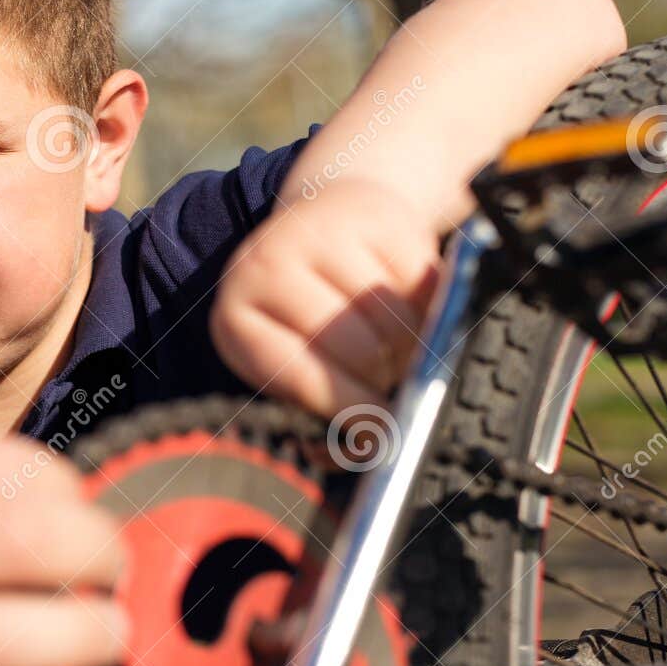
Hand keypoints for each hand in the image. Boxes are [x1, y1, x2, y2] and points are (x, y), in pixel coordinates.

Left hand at [209, 177, 442, 416]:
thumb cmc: (305, 313)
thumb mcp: (289, 359)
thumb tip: (365, 450)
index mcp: (236, 318)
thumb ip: (317, 409)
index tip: (379, 431)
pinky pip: (424, 282)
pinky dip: (430, 307)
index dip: (348, 410)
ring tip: (399, 348)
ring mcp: (319, 234)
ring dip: (413, 346)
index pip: (300, 376)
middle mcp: (267, 267)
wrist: (326, 218)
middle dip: (385, 378)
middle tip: (393, 383)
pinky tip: (410, 307)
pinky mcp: (374, 215)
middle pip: (355, 347)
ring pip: (394, 318)